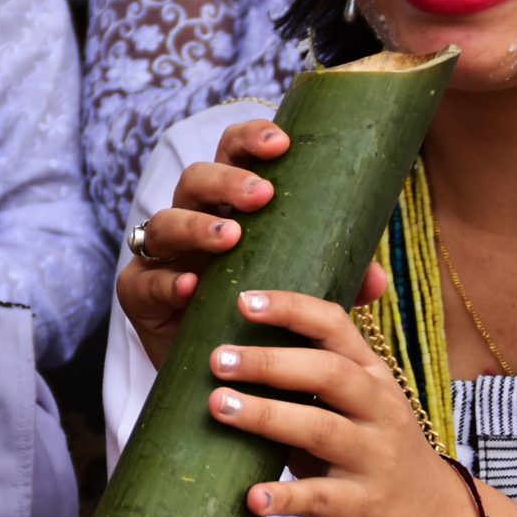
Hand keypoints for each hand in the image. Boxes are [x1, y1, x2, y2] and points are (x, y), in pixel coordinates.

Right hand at [119, 117, 389, 367]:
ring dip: (197, 225)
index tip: (282, 144)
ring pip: (164, 222)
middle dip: (227, 181)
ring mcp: (161, 256)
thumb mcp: (302, 294)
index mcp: (229, 205)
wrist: (218, 376)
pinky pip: (144, 280)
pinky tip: (189, 286)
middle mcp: (191, 219)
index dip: (251, 139)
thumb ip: (336, 281)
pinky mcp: (138, 294)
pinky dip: (166, 280)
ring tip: (230, 239)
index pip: (233, 153)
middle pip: (196, 179)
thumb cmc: (260, 317)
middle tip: (262, 197)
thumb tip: (377, 278)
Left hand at [208, 289, 481, 516]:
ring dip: (266, 416)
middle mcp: (378, 409)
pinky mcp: (365, 505)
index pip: (335, 326)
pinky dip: (285, 497)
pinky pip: (322, 499)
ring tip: (218, 407)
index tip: (242, 301)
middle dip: (270, 362)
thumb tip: (235, 339)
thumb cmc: (374, 448)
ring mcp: (375, 457)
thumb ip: (312, 373)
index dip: (291, 309)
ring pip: (321, 429)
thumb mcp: (358, 402)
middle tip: (217, 359)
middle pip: (328, 373)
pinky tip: (251, 497)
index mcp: (372, 374)